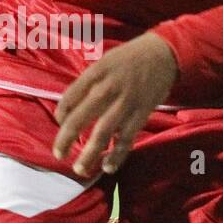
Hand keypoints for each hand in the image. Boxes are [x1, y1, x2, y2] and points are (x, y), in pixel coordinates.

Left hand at [52, 33, 178, 177]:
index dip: (60, 113)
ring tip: (79, 169)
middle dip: (66, 138)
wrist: (164, 54)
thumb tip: (71, 107)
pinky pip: (127, 138)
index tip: (60, 122)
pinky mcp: (141, 114)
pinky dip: (117, 154)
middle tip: (58, 154)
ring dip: (90, 153)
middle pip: (81, 117)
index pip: (70, 96)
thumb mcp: (104, 61)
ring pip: (103, 132)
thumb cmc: (129, 58)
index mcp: (96, 73)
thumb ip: (88, 82)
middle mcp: (108, 89)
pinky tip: (108, 167)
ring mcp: (125, 103)